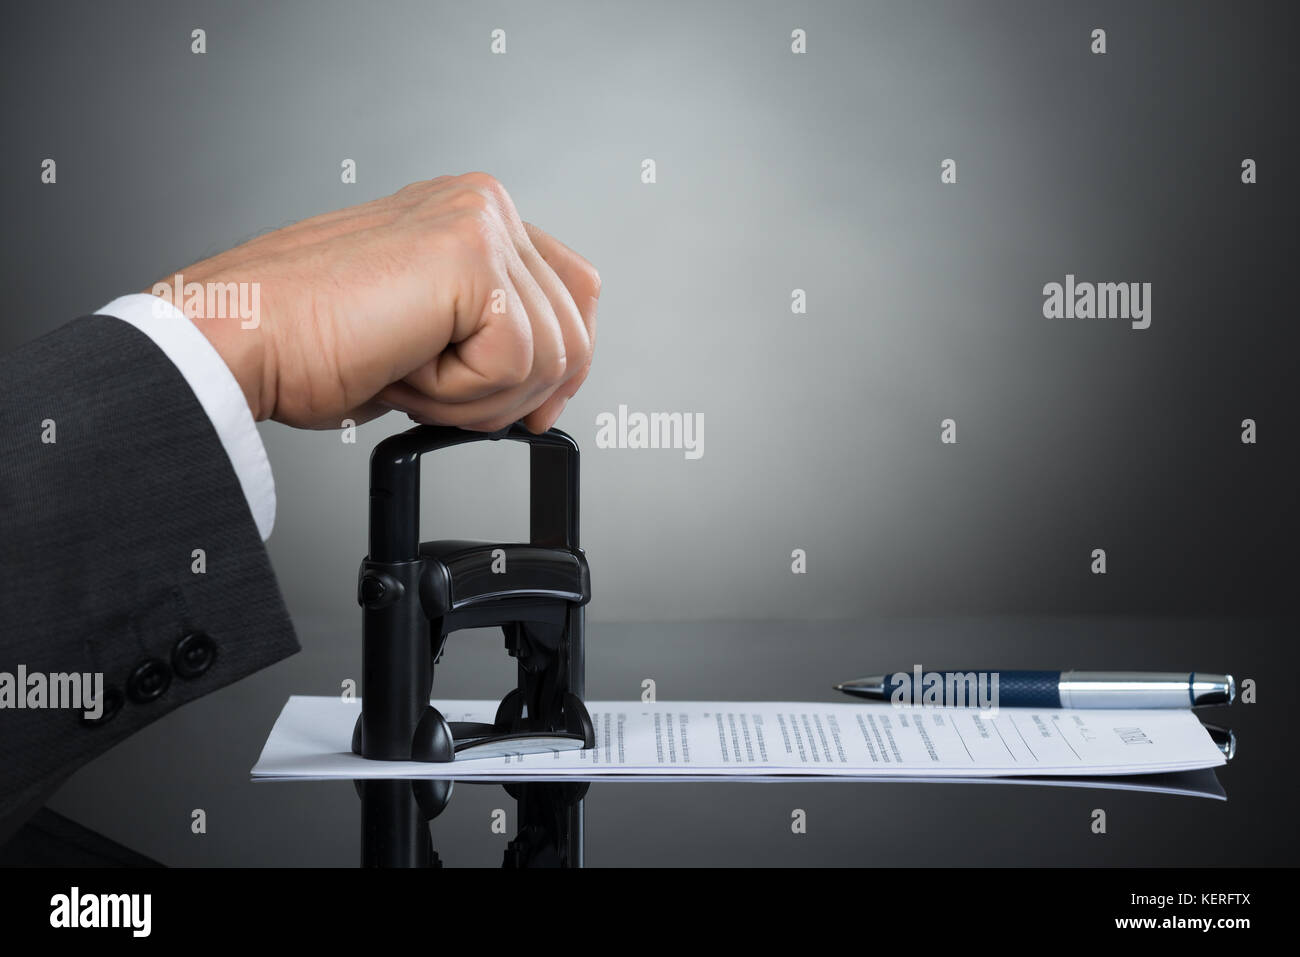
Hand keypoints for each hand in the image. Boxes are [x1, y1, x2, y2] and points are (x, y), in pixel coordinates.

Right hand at [152, 172, 599, 431]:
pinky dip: (457, 396)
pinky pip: (515, 364)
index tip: (534, 411)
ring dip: (475, 400)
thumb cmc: (306, 343)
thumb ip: (488, 334)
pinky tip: (401, 369)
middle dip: (511, 396)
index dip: (564, 365)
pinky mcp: (471, 257)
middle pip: (573, 335)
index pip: (575, 291)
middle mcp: (483, 206)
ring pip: (550, 358)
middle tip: (432, 393)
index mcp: (473, 216)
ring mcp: (480, 223)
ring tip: (404, 373)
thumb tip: (546, 382)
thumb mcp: (427, 338)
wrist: (238, 341)